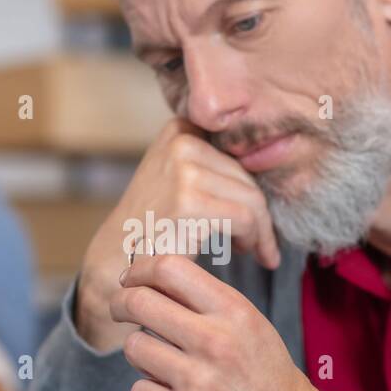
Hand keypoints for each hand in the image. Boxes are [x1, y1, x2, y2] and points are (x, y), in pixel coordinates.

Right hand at [76, 117, 279, 351]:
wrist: (118, 261)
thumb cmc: (155, 226)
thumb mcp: (177, 178)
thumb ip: (212, 163)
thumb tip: (272, 160)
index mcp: (180, 129)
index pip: (239, 152)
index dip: (249, 184)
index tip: (255, 211)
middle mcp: (180, 141)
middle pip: (248, 175)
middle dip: (259, 211)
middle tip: (259, 241)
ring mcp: (183, 169)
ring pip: (252, 197)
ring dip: (261, 229)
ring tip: (256, 249)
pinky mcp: (188, 201)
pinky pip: (246, 218)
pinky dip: (256, 240)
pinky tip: (251, 254)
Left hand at [111, 253, 335, 390]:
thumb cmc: (268, 378)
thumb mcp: (251, 327)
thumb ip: (207, 304)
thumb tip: (152, 279)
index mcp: (234, 312)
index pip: (170, 268)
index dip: (139, 269)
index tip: (131, 279)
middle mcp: (215, 341)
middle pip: (139, 302)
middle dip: (121, 304)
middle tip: (121, 310)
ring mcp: (198, 381)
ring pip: (135, 347)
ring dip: (141, 354)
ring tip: (163, 363)